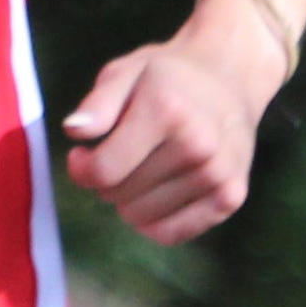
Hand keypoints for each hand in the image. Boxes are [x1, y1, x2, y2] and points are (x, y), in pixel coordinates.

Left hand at [61, 13, 274, 242]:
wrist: (231, 78)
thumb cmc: (169, 77)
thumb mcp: (126, 72)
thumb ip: (97, 103)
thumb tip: (74, 131)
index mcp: (166, 110)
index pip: (102, 170)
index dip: (81, 168)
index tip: (82, 155)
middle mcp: (197, 145)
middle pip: (119, 196)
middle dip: (108, 180)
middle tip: (122, 156)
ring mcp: (217, 174)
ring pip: (141, 218)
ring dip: (131, 200)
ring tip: (144, 169)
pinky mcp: (231, 196)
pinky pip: (172, 233)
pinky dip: (154, 222)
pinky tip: (157, 193)